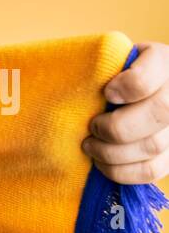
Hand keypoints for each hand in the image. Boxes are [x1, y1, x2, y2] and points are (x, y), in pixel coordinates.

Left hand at [86, 41, 168, 183]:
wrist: (134, 96)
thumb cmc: (111, 75)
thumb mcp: (110, 60)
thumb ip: (101, 65)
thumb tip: (74, 79)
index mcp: (163, 62)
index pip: (153, 76)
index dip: (129, 86)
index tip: (107, 93)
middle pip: (159, 113)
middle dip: (115, 126)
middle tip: (92, 127)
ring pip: (152, 146)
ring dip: (111, 152)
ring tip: (90, 145)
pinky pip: (150, 171)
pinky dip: (120, 171)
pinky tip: (101, 163)